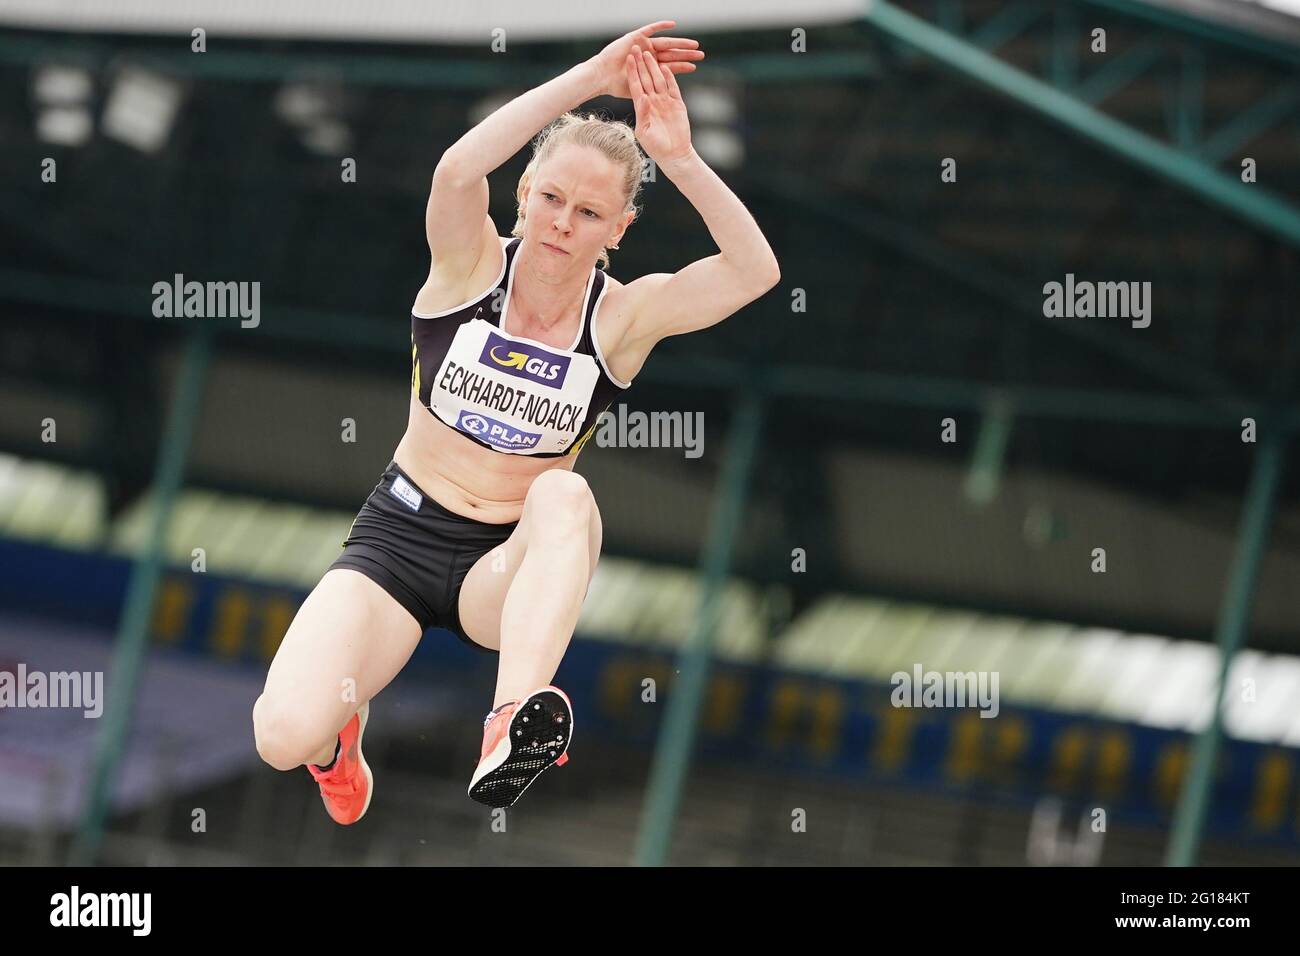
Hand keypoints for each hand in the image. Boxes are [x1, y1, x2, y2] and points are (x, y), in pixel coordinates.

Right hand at [587, 20, 702, 99]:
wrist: (601, 76)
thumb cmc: (616, 87)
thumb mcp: (641, 94)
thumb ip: (653, 93)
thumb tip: (668, 101)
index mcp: (650, 70)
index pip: (670, 67)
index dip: (681, 67)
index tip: (694, 67)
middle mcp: (648, 57)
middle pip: (671, 55)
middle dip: (686, 54)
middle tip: (701, 54)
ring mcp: (642, 47)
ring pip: (665, 43)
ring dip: (679, 43)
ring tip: (693, 43)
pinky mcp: (635, 37)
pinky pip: (650, 29)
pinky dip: (661, 26)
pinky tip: (674, 25)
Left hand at [627, 49, 692, 166]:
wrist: (674, 155)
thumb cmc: (656, 147)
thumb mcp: (644, 132)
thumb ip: (642, 114)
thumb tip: (642, 98)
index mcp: (642, 107)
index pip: (635, 85)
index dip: (632, 72)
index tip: (627, 59)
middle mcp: (653, 102)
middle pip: (646, 79)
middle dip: (641, 64)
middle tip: (637, 48)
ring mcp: (665, 102)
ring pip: (659, 80)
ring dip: (654, 67)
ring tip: (650, 53)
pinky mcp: (677, 104)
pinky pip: (673, 87)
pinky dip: (670, 77)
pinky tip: (666, 67)